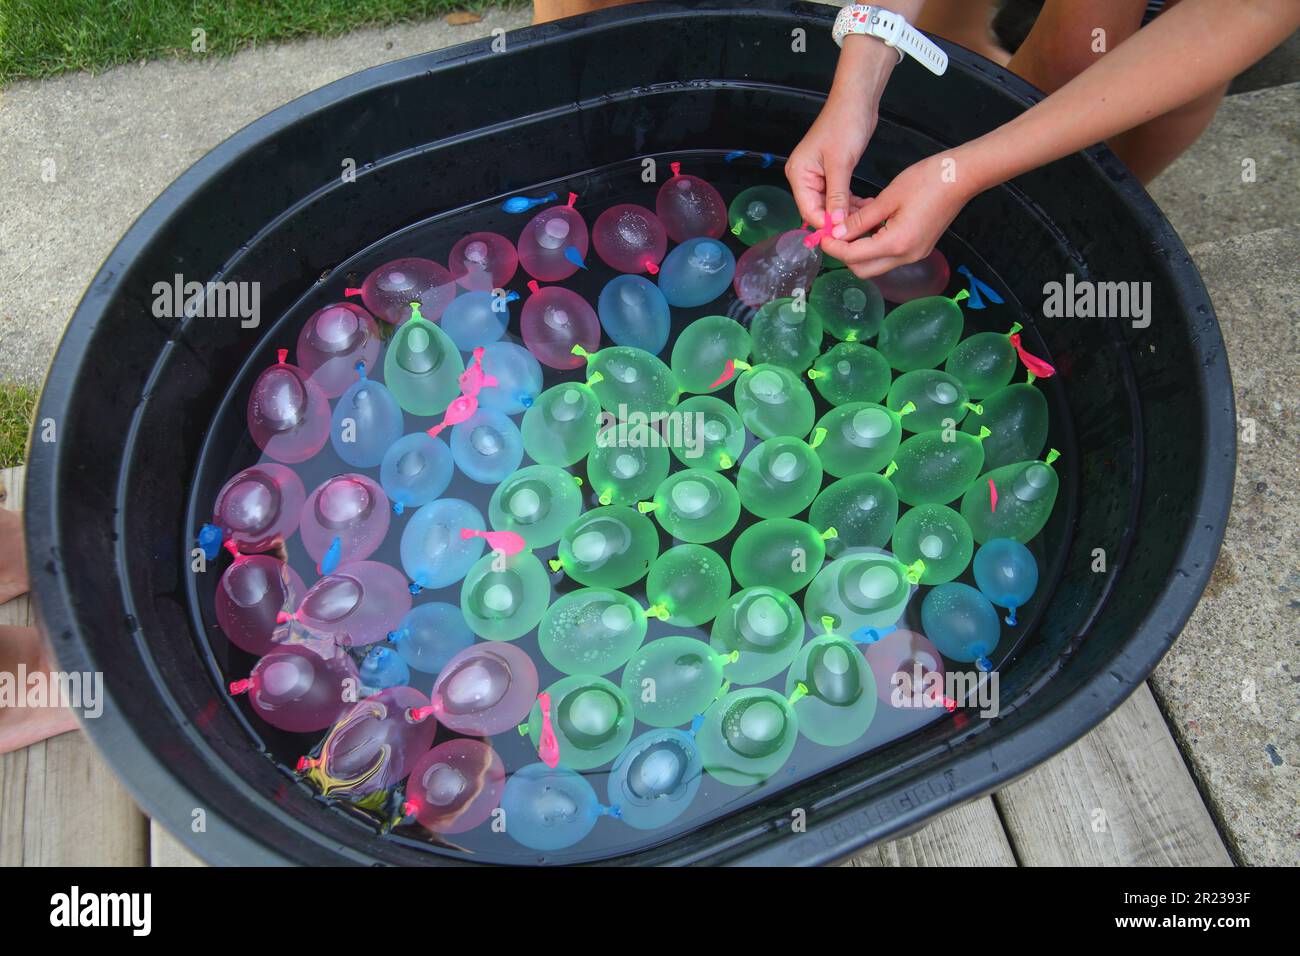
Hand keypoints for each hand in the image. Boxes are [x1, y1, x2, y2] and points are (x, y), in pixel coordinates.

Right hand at [785, 95, 875, 233]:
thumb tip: (836, 223)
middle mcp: (804, 177)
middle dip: (838, 219)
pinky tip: (865, 206)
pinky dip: (850, 202)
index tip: (845, 234)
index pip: (808, 210)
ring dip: (847, 212)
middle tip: (860, 228)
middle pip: (818, 209)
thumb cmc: (844, 125)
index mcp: (799, 174)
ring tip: (868, 217)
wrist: (856, 101)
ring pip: (830, 204)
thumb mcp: (840, 163)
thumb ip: (837, 196)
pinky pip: (838, 195)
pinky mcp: (831, 173)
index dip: (826, 224)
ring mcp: (818, 175)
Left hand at [819, 151, 974, 277]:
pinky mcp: (918, 248)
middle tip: (833, 233)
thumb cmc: (928, 180)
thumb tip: (838, 232)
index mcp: (897, 243)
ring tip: (849, 225)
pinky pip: (888, 254)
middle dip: (844, 254)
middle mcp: (906, 256)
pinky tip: (868, 224)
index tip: (822, 235)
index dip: (834, 247)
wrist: (962, 177)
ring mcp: (914, 254)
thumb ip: (860, 220)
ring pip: (875, 264)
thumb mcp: (888, 197)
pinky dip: (874, 244)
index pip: (854, 256)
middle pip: (863, 269)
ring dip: (858, 249)